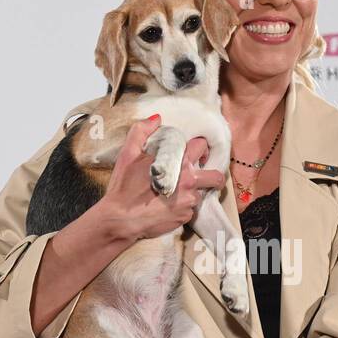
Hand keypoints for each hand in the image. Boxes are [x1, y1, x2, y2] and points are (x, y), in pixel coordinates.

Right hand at [96, 115, 224, 240]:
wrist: (120, 219)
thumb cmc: (124, 186)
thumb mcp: (128, 154)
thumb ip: (141, 131)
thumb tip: (156, 118)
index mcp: (178, 162)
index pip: (201, 146)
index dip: (198, 148)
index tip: (193, 153)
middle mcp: (189, 181)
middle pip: (216, 176)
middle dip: (213, 175)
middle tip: (201, 175)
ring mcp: (188, 202)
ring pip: (201, 194)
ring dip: (192, 193)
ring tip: (175, 194)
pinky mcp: (185, 217)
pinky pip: (190, 211)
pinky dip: (182, 208)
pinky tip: (167, 207)